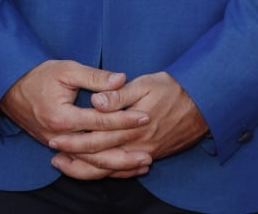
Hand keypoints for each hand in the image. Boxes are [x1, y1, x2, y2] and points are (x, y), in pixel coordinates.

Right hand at [0, 59, 151, 174]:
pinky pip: (83, 165)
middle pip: (97, 151)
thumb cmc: (39, 75)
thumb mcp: (67, 69)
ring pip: (91, 163)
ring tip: (141, 165)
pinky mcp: (59, 149)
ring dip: (117, 167)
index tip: (144, 116)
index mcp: (62, 116)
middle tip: (149, 150)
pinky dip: (102, 168)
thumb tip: (121, 79)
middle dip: (125, 151)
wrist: (10, 89)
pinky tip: (120, 169)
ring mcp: (57, 146)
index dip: (124, 119)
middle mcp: (59, 137)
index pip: (99, 122)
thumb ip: (95, 76)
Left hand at [49, 71, 207, 179]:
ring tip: (66, 165)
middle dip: (74, 156)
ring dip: (86, 169)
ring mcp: (144, 153)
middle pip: (99, 158)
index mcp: (132, 127)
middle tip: (53, 154)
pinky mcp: (151, 155)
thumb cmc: (173, 88)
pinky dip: (107, 173)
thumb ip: (119, 95)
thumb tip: (97, 102)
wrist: (204, 104)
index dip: (73, 139)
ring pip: (110, 169)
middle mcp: (137, 146)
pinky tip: (96, 170)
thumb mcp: (146, 83)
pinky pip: (124, 171)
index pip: (96, 137)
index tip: (54, 136)